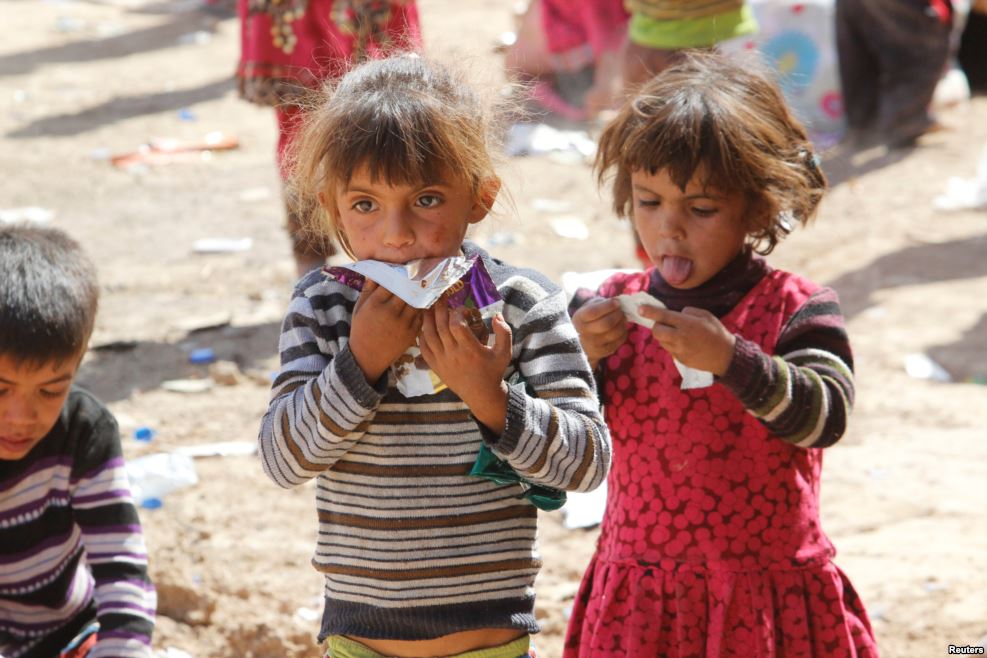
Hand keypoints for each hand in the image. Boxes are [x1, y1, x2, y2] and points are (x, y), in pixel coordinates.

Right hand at [349, 280, 423, 382]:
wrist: (368, 356)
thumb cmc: (362, 329)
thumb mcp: (359, 308)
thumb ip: (368, 289)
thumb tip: (376, 271)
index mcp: (375, 303)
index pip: (393, 281)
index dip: (400, 273)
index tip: (404, 268)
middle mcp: (391, 311)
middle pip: (407, 289)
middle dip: (412, 280)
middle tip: (419, 271)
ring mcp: (403, 322)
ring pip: (418, 300)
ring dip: (421, 292)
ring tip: (424, 283)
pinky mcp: (412, 332)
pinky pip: (422, 314)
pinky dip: (423, 306)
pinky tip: (424, 299)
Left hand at [419, 303, 511, 433]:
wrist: (481, 395)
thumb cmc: (493, 371)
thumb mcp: (505, 352)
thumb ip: (504, 332)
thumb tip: (497, 315)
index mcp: (470, 349)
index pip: (457, 325)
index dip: (458, 313)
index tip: (464, 310)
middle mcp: (454, 354)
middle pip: (441, 326)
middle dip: (440, 309)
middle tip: (442, 299)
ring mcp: (442, 360)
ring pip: (429, 335)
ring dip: (428, 319)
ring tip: (430, 308)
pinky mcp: (435, 366)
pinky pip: (423, 348)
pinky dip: (422, 335)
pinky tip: (425, 327)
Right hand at [572, 297, 627, 368]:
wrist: (580, 343)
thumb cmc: (587, 320)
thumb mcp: (587, 308)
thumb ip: (600, 303)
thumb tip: (616, 302)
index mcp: (579, 319)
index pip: (594, 312)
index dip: (608, 306)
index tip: (616, 302)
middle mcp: (584, 333)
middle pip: (607, 323)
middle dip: (618, 314)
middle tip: (621, 310)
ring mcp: (593, 345)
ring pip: (615, 333)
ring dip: (622, 323)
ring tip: (622, 318)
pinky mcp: (603, 352)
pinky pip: (619, 341)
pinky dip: (623, 332)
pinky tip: (620, 327)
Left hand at [638, 305, 735, 375]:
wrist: (726, 356)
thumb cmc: (717, 333)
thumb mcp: (706, 315)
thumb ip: (689, 312)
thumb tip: (677, 313)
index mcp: (687, 324)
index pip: (663, 316)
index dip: (649, 312)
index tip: (640, 309)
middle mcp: (680, 338)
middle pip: (656, 331)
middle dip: (657, 326)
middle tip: (665, 324)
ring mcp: (679, 351)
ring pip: (662, 341)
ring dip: (665, 336)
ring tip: (679, 334)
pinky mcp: (680, 360)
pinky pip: (670, 350)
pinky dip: (672, 345)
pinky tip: (685, 344)